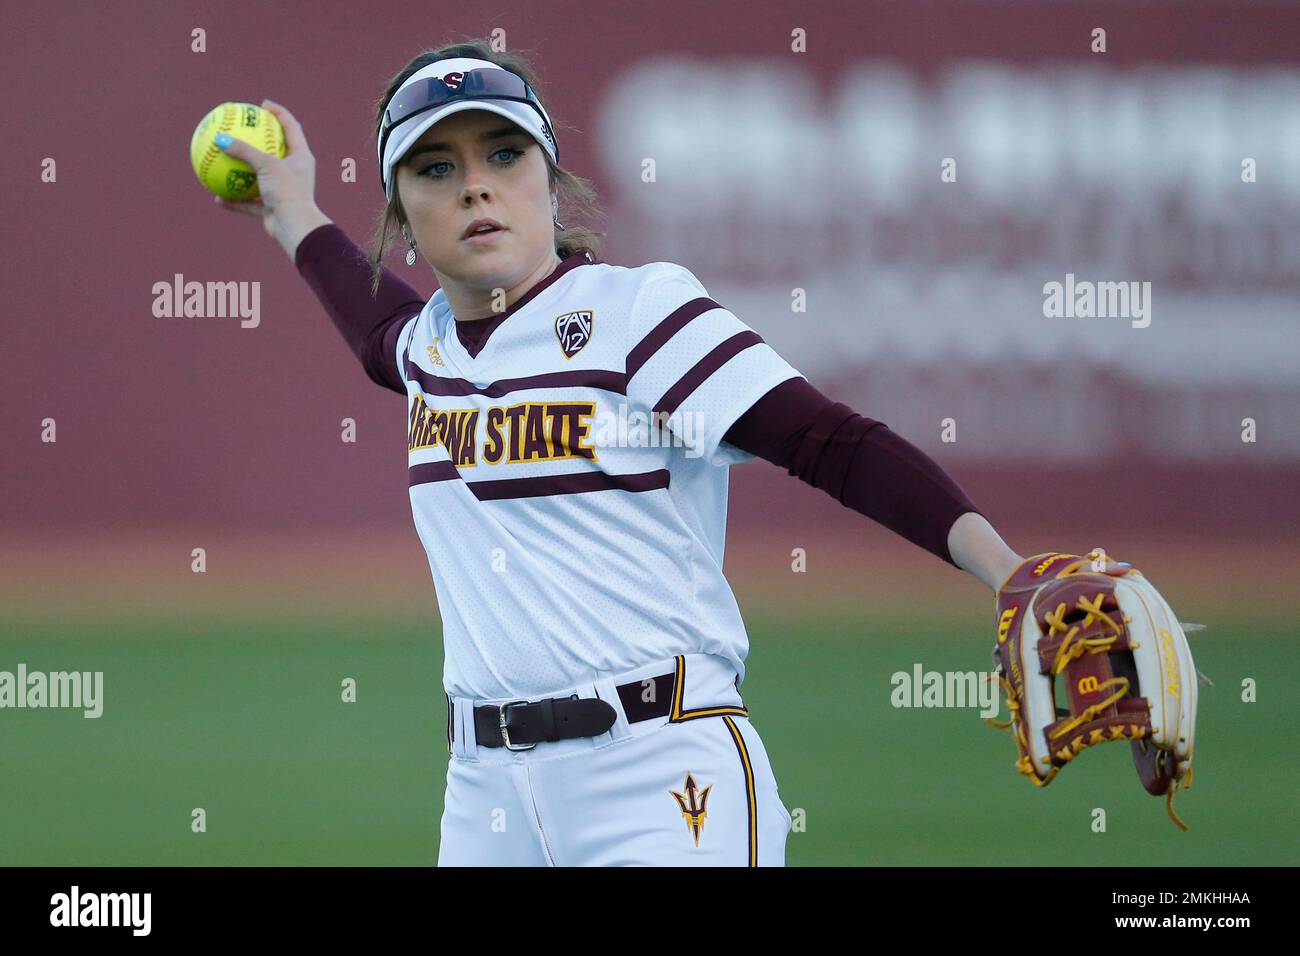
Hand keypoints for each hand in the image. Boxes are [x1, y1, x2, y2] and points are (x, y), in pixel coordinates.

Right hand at [211, 99, 331, 258]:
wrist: (295, 227)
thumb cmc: (287, 192)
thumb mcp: (266, 165)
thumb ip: (244, 151)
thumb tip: (219, 138)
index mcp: (301, 158)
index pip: (291, 128)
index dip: (279, 114)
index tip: (263, 105)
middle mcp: (293, 173)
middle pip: (275, 152)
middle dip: (258, 142)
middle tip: (241, 129)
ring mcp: (282, 191)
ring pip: (259, 179)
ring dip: (242, 174)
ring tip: (224, 165)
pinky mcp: (272, 208)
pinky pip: (249, 202)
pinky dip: (235, 200)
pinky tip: (217, 198)